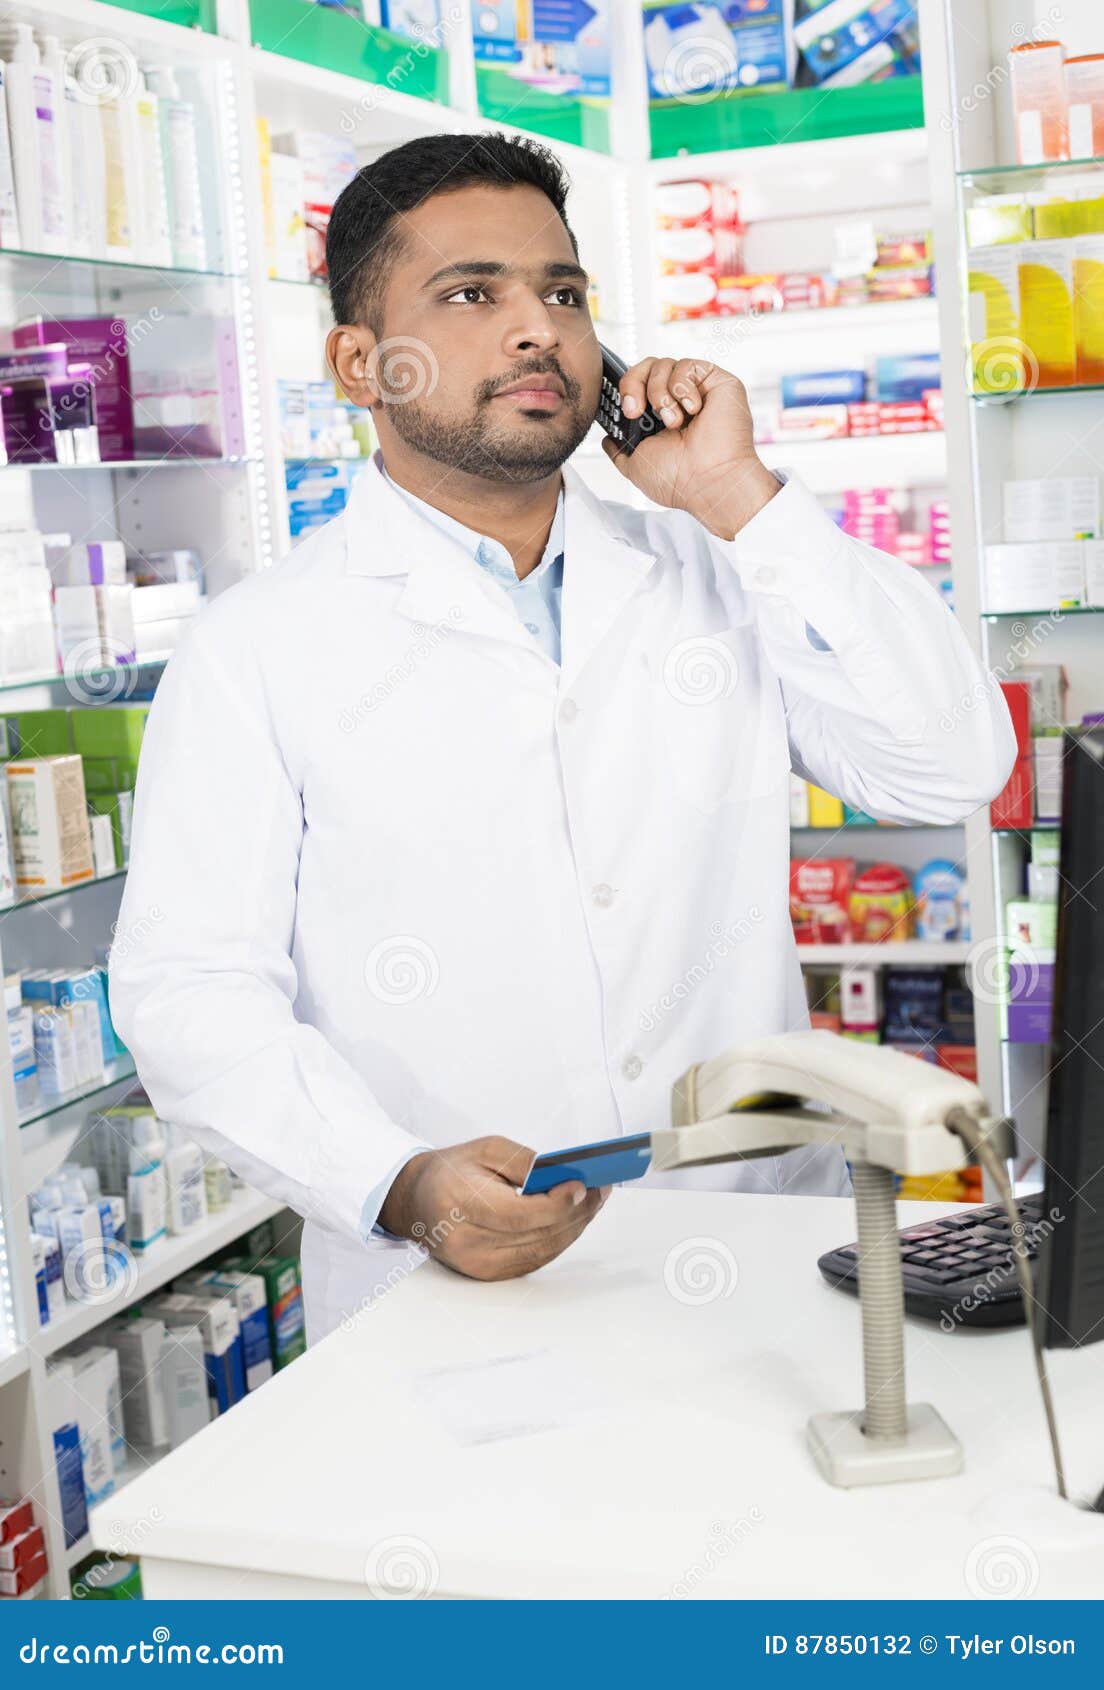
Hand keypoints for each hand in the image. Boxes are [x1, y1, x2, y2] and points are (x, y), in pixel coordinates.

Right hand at [377, 1136, 609, 1281]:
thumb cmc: (452, 1171)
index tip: (582, 1186)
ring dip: (574, 1226)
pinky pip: (535, 1260)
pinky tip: (574, 1219)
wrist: (416, 1200)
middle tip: (600, 1189)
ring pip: (542, 1251)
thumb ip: (528, 1162)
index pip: (517, 1215)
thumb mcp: (487, 1150)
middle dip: (576, 1212)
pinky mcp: (488, 1274)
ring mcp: (477, 1264)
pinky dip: (558, 1239)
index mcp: (460, 1203)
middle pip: (536, 1235)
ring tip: (594, 1201)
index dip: (555, 1204)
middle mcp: (466, 1242)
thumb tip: (568, 1176)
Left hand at [601, 356, 779, 538]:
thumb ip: (620, 450)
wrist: (706, 482)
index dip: (628, 388)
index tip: (627, 412)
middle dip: (635, 385)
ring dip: (660, 393)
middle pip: (648, 367)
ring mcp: (699, 391)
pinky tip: (693, 411)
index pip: (638, 383)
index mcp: (661, 419)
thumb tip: (608, 440)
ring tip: (673, 421)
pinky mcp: (718, 382)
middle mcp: (679, 402)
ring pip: (665, 364)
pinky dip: (683, 387)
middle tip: (637, 411)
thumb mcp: (635, 466)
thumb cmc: (677, 480)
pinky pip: (689, 365)